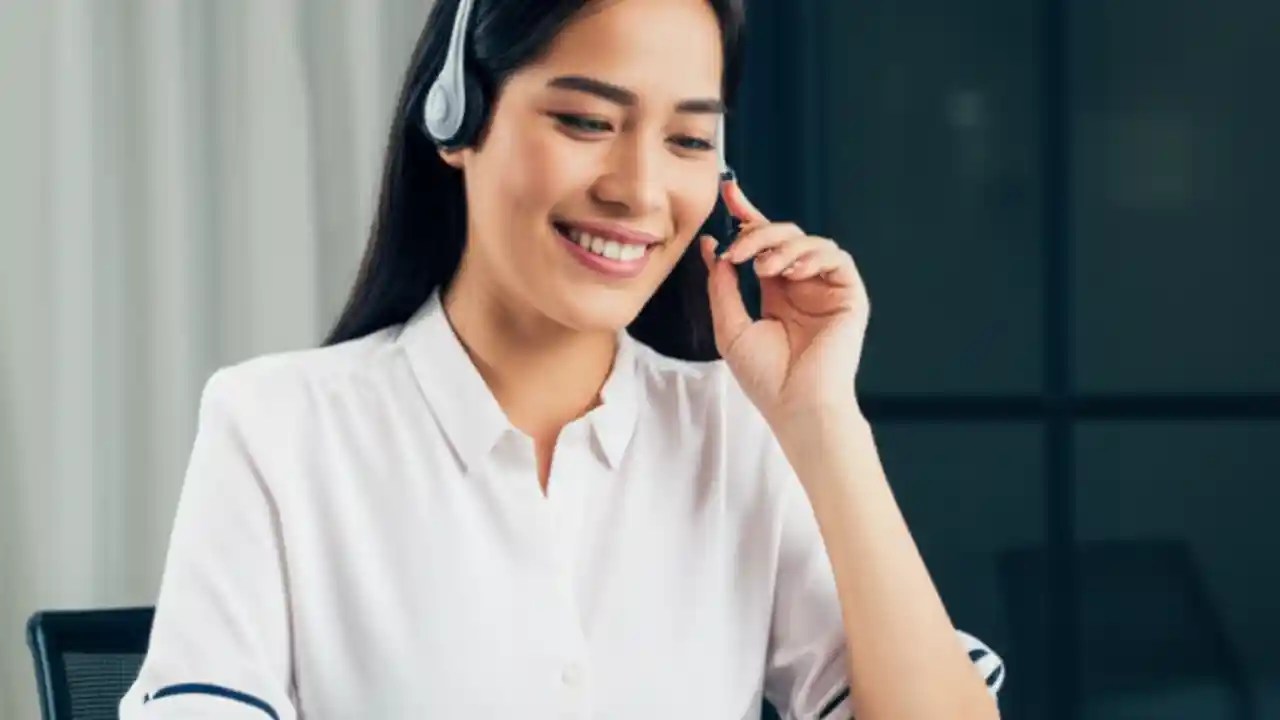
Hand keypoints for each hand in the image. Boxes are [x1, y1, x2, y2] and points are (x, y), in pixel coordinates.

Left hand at [698, 179, 869, 425]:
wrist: (796, 406)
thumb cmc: (765, 378)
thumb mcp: (730, 326)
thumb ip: (722, 284)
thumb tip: (712, 245)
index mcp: (777, 293)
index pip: (763, 245)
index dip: (747, 215)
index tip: (728, 192)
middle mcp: (802, 286)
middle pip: (783, 236)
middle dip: (757, 232)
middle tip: (738, 249)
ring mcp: (826, 289)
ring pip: (808, 241)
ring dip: (781, 246)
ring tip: (763, 269)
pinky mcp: (849, 295)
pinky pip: (836, 257)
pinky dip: (812, 255)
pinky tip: (791, 271)